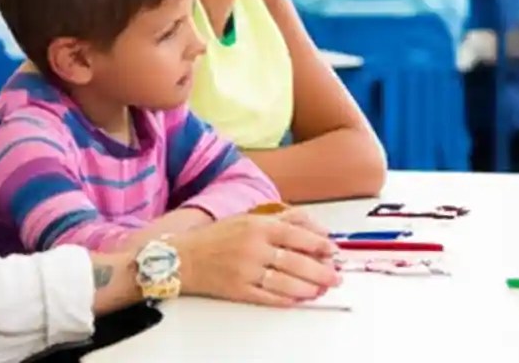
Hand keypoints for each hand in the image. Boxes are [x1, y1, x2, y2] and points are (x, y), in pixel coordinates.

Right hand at [171, 210, 340, 306]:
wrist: (183, 258)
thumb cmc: (218, 237)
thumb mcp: (251, 218)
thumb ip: (285, 219)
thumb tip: (317, 228)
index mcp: (258, 226)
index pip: (297, 235)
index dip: (319, 245)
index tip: (333, 251)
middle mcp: (253, 248)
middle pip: (295, 262)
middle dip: (321, 271)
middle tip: (335, 276)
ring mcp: (245, 270)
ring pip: (285, 282)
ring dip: (308, 288)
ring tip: (321, 289)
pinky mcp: (238, 290)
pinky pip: (268, 297)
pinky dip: (286, 299)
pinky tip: (298, 298)